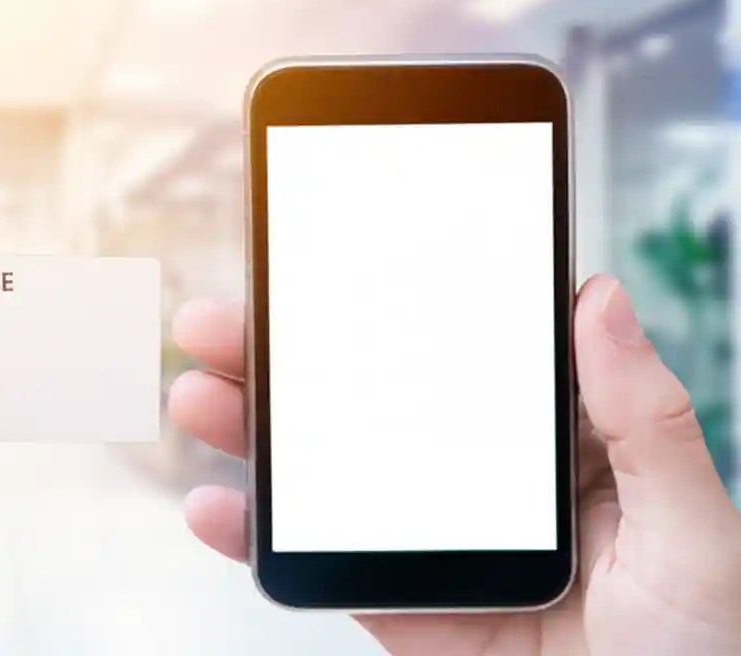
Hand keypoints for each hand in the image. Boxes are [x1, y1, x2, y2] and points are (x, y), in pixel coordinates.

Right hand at [169, 274, 740, 654]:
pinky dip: (259, 540)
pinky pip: (322, 569)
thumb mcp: (691, 528)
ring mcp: (434, 545)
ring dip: (253, 435)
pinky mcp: (404, 609)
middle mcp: (479, 482)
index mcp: (553, 443)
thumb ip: (645, 421)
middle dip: (283, 362)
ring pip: (328, 477)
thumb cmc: (704, 646)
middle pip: (367, 406)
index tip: (318, 268)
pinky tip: (216, 508)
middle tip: (219, 323)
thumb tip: (599, 298)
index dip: (380, 309)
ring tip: (197, 398)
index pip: (455, 356)